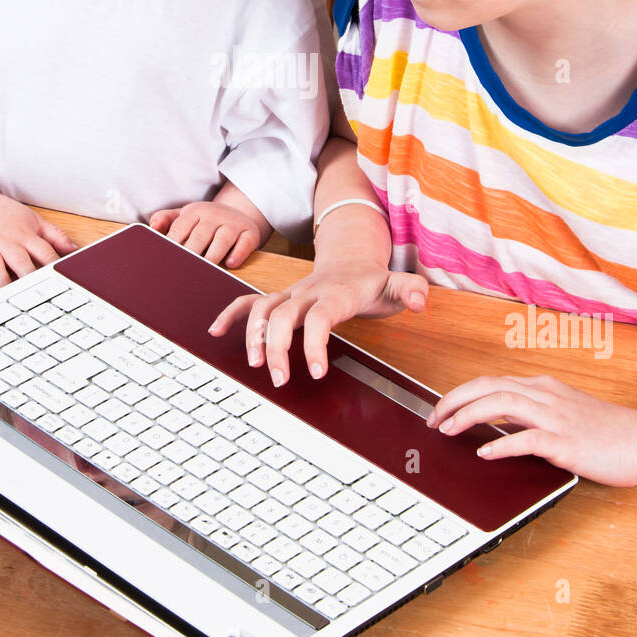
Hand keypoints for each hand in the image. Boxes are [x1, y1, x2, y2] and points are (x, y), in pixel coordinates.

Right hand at [0, 193, 77, 297]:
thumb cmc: (5, 214)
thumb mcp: (33, 219)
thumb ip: (55, 235)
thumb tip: (75, 249)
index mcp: (24, 235)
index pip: (43, 252)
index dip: (53, 265)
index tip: (61, 281)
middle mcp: (6, 242)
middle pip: (20, 261)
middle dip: (29, 276)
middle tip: (37, 294)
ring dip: (1, 281)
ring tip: (7, 297)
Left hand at [148, 200, 264, 267]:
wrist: (237, 212)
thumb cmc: (205, 220)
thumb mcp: (185, 216)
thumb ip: (166, 219)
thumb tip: (153, 227)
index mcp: (194, 212)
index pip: (180, 228)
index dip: (172, 245)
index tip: (165, 261)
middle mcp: (214, 215)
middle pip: (200, 235)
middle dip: (191, 253)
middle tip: (182, 270)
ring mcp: (233, 224)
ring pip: (222, 239)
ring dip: (213, 255)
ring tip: (206, 270)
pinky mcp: (250, 233)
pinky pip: (245, 243)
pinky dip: (238, 253)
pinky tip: (230, 264)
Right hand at [207, 253, 428, 386]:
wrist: (352, 257)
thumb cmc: (374, 281)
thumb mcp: (398, 284)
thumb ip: (412, 290)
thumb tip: (421, 301)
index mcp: (336, 293)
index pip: (320, 317)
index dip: (313, 344)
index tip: (315, 372)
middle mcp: (307, 292)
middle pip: (282, 315)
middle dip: (275, 346)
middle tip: (280, 379)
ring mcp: (290, 294)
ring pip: (262, 309)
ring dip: (252, 335)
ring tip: (254, 364)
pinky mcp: (279, 299)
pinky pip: (249, 303)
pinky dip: (231, 315)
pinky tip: (215, 330)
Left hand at [426, 373, 636, 485]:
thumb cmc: (605, 431)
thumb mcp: (562, 412)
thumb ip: (530, 413)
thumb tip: (495, 422)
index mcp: (542, 388)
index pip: (490, 382)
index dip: (460, 393)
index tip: (439, 409)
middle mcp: (545, 396)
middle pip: (488, 386)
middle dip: (454, 400)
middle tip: (432, 418)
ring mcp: (556, 417)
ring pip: (502, 403)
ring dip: (469, 415)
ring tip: (448, 429)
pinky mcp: (566, 441)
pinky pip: (527, 438)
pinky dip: (502, 443)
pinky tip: (485, 452)